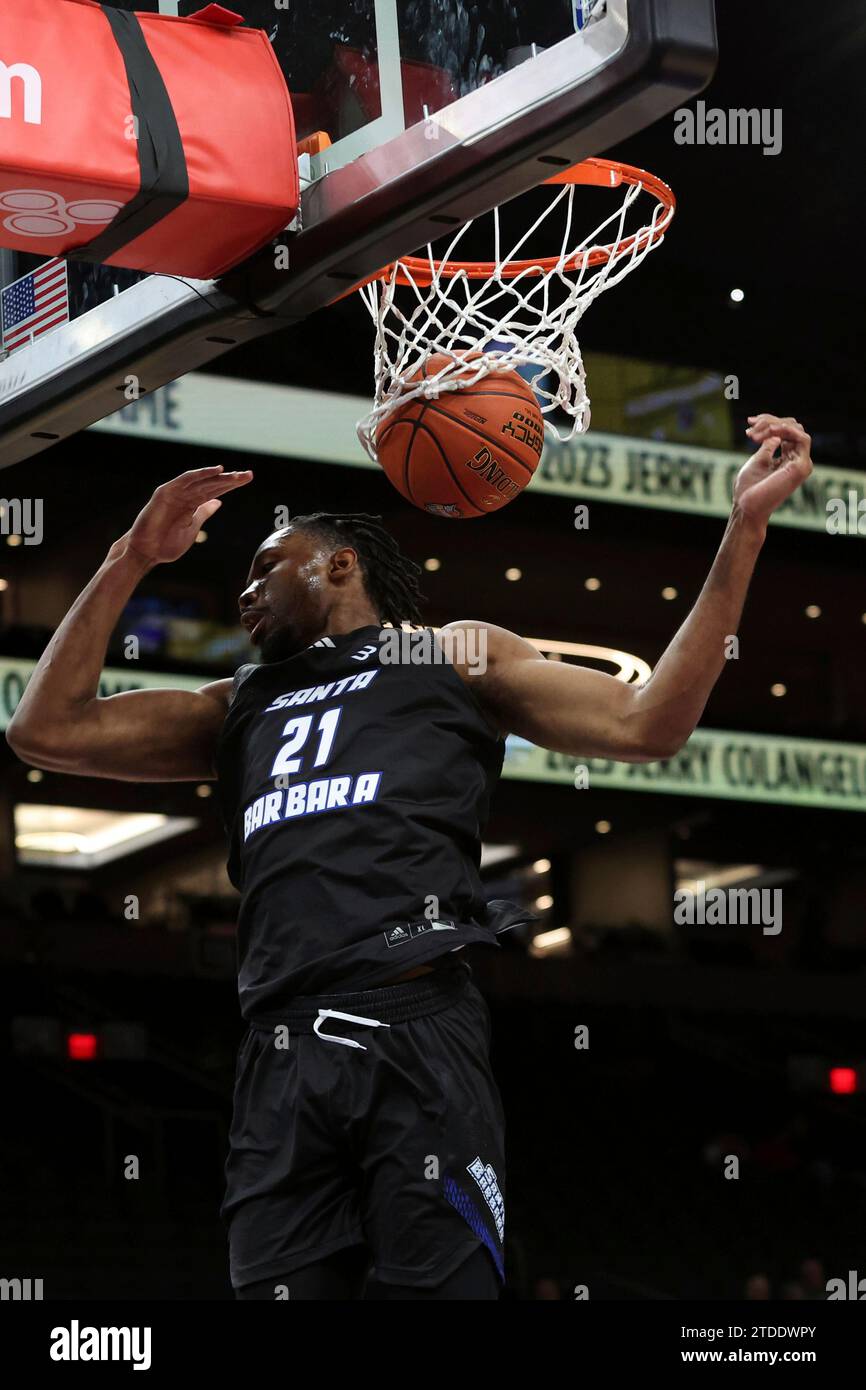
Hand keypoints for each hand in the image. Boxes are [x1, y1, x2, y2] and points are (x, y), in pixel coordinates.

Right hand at [116, 466, 252, 565]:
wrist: (147, 552)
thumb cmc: (166, 544)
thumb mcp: (192, 528)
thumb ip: (203, 513)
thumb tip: (217, 502)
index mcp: (193, 505)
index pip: (215, 491)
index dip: (231, 485)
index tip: (247, 479)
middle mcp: (185, 495)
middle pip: (212, 484)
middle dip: (230, 479)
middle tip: (248, 475)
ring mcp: (175, 492)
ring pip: (202, 481)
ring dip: (219, 476)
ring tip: (236, 474)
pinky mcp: (165, 492)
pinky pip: (185, 479)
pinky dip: (201, 474)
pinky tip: (215, 470)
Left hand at [733, 415, 812, 526]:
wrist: (747, 506)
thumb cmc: (749, 488)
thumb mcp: (758, 460)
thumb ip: (769, 445)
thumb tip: (775, 432)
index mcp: (787, 459)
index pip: (786, 431)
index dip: (769, 421)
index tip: (749, 422)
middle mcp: (797, 460)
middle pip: (792, 427)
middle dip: (770, 421)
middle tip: (751, 425)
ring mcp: (801, 464)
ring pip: (797, 429)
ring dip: (776, 425)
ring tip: (756, 432)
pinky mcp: (801, 467)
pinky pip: (802, 439)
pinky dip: (787, 430)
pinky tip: (771, 431)